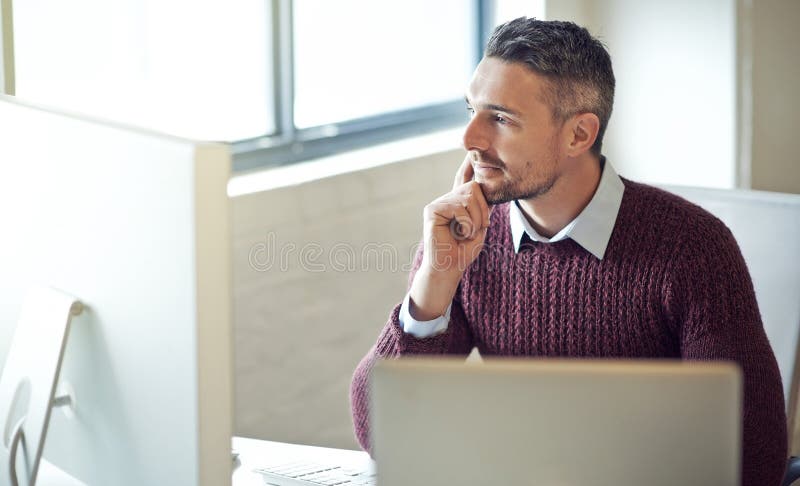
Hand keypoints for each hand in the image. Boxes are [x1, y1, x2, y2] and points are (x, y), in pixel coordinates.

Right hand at [407, 154, 492, 319]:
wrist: (450, 268)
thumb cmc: (464, 251)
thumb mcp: (480, 225)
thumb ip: (481, 205)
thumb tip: (480, 183)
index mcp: (457, 202)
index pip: (463, 178)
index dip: (468, 164)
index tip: (472, 151)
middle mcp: (446, 199)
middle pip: (474, 186)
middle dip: (483, 209)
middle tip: (479, 228)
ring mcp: (438, 203)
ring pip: (469, 196)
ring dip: (476, 219)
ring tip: (467, 233)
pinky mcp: (432, 210)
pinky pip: (459, 207)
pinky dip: (467, 223)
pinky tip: (459, 234)